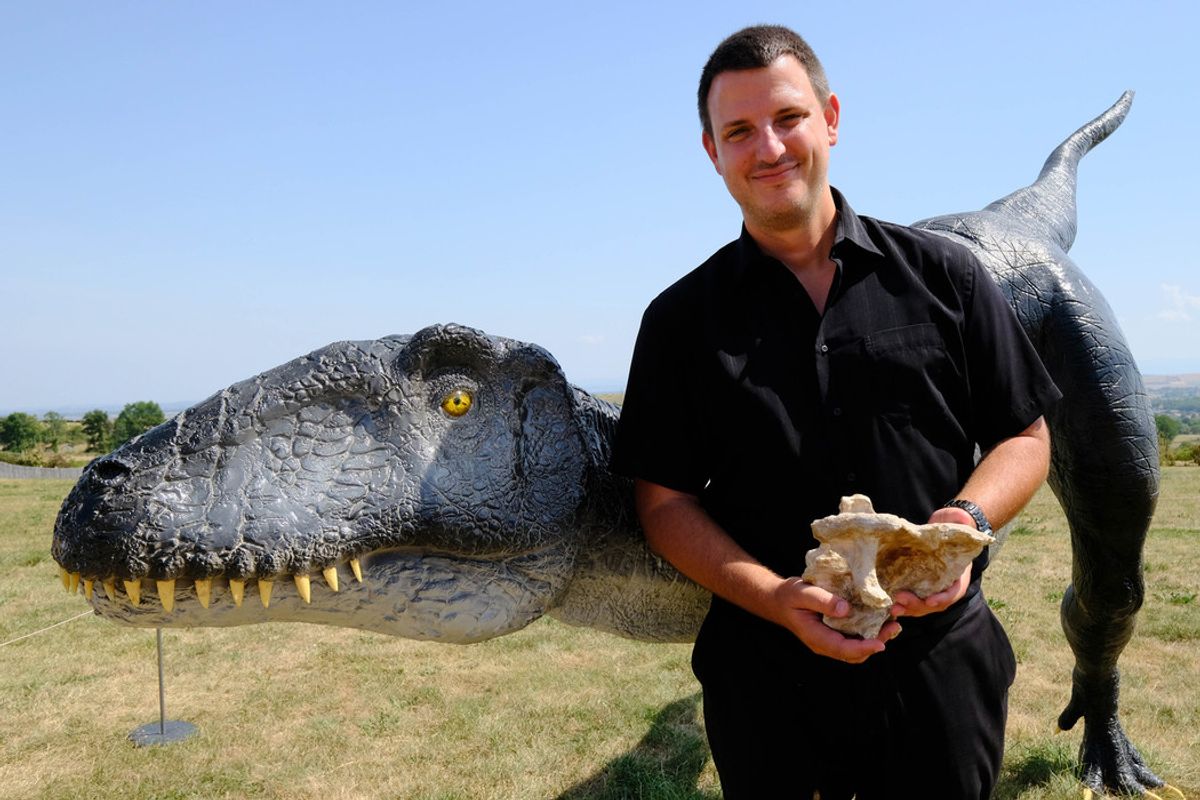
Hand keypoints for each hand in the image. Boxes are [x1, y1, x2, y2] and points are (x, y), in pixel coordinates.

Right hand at [773, 577, 900, 663]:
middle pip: (855, 654)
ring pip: (857, 649)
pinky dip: (869, 632)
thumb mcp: (802, 593)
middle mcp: (825, 644)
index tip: (880, 643)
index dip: (863, 648)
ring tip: (893, 623)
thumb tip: (846, 609)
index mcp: (816, 637)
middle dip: (876, 644)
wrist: (779, 600)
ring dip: (876, 638)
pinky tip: (880, 619)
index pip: (842, 649)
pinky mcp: (835, 633)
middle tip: (894, 626)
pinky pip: (855, 638)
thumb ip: (823, 601)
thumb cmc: (789, 596)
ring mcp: (830, 640)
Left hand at [888, 505, 977, 617]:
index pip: (953, 593)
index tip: (930, 601)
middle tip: (900, 601)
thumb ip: (962, 524)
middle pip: (932, 605)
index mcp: (957, 577)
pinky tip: (887, 605)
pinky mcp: (916, 586)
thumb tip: (962, 519)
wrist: (945, 528)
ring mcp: (930, 589)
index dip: (942, 599)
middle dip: (916, 605)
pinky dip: (901, 604)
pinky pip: (910, 600)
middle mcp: (944, 587)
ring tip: (893, 608)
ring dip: (906, 608)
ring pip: (920, 606)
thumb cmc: (954, 527)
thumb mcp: (960, 524)